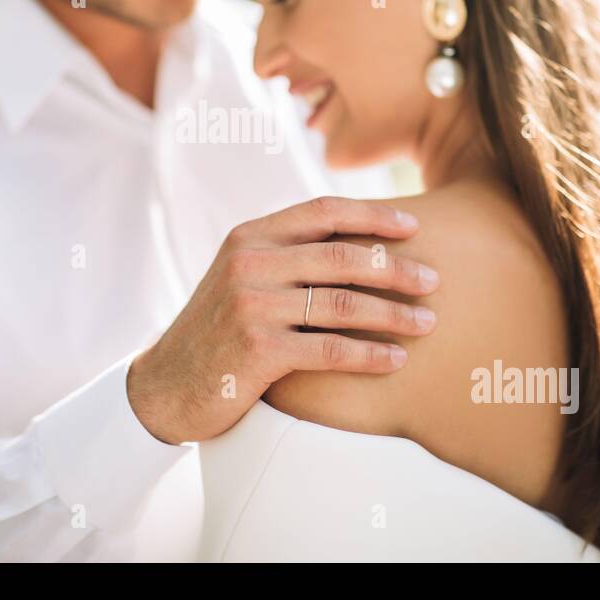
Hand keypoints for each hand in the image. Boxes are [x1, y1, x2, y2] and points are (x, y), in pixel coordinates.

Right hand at [128, 196, 439, 443]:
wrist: (165, 387)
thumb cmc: (217, 333)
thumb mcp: (240, 278)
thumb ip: (284, 255)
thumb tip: (357, 240)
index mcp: (249, 236)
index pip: (323, 211)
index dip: (373, 215)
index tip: (414, 225)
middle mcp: (249, 262)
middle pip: (343, 256)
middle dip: (397, 268)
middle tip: (435, 280)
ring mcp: (252, 305)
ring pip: (344, 304)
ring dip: (394, 314)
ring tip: (428, 323)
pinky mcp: (259, 349)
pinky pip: (331, 349)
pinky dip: (371, 355)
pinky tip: (397, 360)